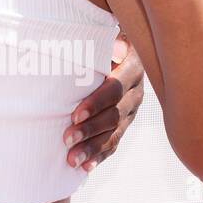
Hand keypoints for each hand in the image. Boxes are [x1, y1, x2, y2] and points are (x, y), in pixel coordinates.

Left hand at [65, 36, 144, 170]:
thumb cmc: (104, 41)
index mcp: (132, 69)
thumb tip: (115, 47)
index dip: (95, 103)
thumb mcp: (107, 35)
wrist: (121, 51)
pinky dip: (100, 156)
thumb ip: (108, 42)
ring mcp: (132, 111)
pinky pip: (115, 143)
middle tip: (66, 139)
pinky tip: (86, 167)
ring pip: (114, 133)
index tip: (74, 114)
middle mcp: (135, 93)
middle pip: (114, 115)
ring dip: (92, 147)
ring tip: (71, 159)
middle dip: (90, 129)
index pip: (115, 89)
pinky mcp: (126, 124)